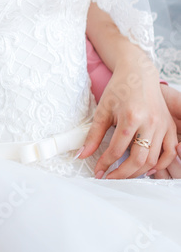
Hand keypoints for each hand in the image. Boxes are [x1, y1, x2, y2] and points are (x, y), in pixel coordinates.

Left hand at [78, 61, 177, 177]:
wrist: (138, 73)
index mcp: (130, 117)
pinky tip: (147, 169)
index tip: (98, 171)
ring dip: (138, 172)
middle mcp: (149, 123)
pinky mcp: (170, 126)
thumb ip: (93, 135)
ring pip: (154, 159)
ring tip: (124, 174)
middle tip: (110, 178)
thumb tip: (82, 155)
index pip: (117, 150)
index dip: (106, 164)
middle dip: (122, 174)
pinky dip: (160, 164)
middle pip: (138, 159)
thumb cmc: (119, 89)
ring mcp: (162, 125)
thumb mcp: (102, 110)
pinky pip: (170, 152)